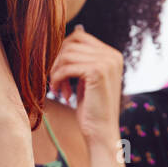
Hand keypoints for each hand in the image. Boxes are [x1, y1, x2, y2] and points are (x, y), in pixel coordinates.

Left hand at [49, 26, 124, 144]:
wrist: (101, 131)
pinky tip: (61, 92)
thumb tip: (69, 35)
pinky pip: (67, 67)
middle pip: (72, 43)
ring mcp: (107, 62)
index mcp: (112, 55)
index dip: (62, 52)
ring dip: (56, 72)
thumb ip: (80, 60)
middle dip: (58, 60)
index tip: (58, 71)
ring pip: (67, 55)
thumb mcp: (86, 79)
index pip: (79, 37)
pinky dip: (58, 79)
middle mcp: (112, 55)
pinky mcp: (97, 72)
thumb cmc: (91, 108)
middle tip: (55, 80)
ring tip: (59, 89)